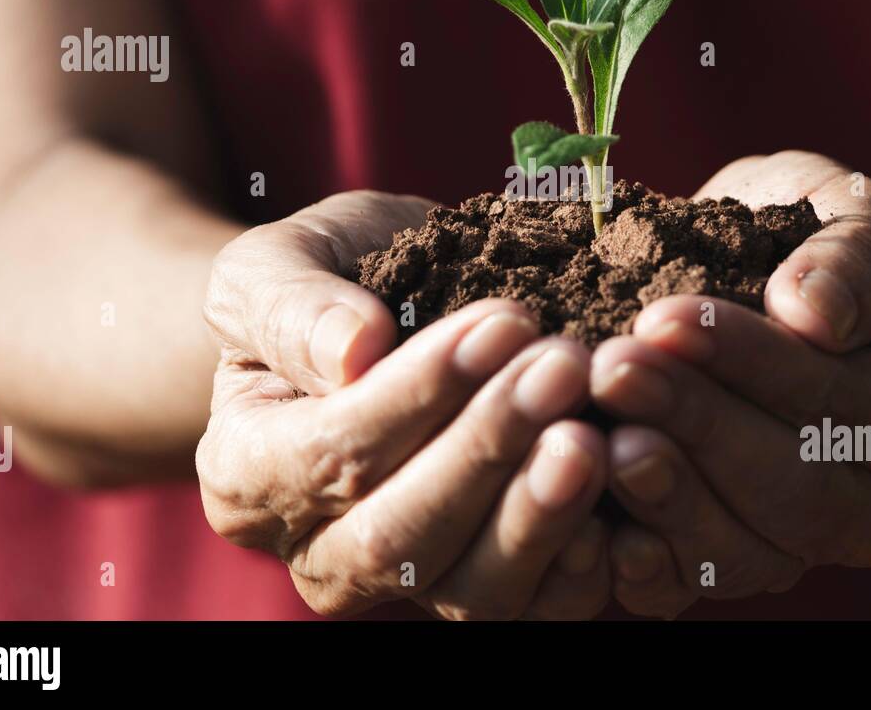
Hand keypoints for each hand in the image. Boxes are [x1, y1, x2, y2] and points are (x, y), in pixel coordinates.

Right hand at [197, 191, 609, 618]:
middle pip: (401, 538)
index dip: (420, 394)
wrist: (370, 319)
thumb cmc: (320, 286)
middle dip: (490, 448)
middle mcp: (320, 552)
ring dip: (542, 510)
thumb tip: (354, 350)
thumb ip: (292, 305)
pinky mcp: (483, 583)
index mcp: (248, 474)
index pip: (331, 454)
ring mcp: (406, 585)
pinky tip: (622, 491)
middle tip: (566, 365)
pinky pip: (538, 606)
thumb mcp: (275, 266)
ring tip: (597, 431)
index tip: (502, 321)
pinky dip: (584, 563)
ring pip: (473, 590)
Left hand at [590, 152, 870, 616]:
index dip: (751, 363)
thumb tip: (814, 315)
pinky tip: (588, 522)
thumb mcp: (850, 215)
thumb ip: (855, 257)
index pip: (839, 400)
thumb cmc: (815, 240)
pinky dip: (636, 564)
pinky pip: (685, 588)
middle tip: (611, 369)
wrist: (770, 283)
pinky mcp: (727, 565)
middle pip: (794, 490)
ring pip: (741, 552)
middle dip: (696, 427)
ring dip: (664, 497)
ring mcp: (800, 546)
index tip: (664, 317)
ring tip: (598, 438)